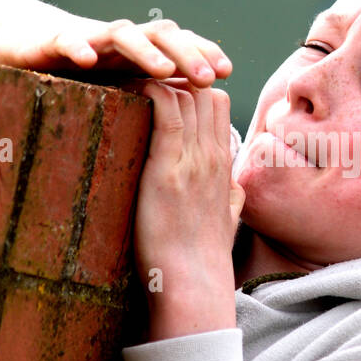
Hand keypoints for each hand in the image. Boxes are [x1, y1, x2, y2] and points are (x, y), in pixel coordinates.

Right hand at [0, 0, 231, 86]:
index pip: (181, 45)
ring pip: (122, 34)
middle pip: (161, 35)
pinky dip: (77, 46)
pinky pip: (67, 40)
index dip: (203, 53)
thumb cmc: (84, 72)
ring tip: (162, 69)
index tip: (227, 72)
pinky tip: (88, 60)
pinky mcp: (53, 41)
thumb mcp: (124, 85)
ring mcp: (89, 38)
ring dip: (144, 50)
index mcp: (142, 51)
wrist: (27, 41)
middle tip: (206, 77)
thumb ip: (158, 95)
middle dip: (186, 54)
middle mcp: (121, 41)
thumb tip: (204, 118)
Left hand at [132, 79, 245, 337]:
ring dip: (158, 79)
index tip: (163, 89)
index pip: (217, 103)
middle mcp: (212, 156)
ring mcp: (193, 160)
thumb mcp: (227, 221)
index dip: (192, 87)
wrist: (193, 284)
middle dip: (173, 77)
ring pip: (186, 94)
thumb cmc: (203, 258)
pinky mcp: (168, 168)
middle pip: (203, 91)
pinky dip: (150, 90)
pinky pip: (166, 112)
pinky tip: (131, 86)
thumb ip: (231, 200)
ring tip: (127, 77)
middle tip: (138, 76)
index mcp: (223, 165)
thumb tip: (233, 190)